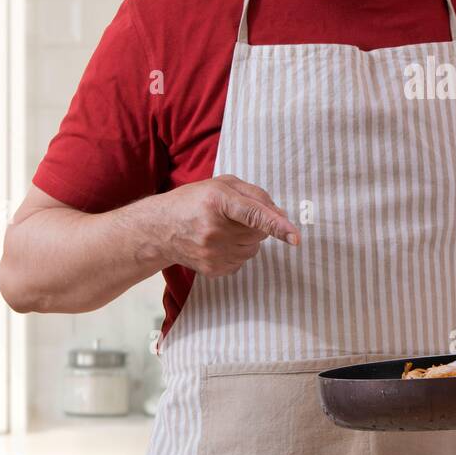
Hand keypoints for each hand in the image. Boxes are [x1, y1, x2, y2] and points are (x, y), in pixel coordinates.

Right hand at [153, 175, 298, 276]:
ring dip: (248, 238)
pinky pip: (243, 261)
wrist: (161, 229)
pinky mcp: (213, 270)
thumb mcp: (222, 184)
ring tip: (223, 228)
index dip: (276, 225)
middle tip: (235, 216)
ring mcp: (212, 253)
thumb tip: (282, 215)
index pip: (252, 214)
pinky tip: (219, 242)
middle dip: (257, 224)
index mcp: (216, 200)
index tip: (294, 237)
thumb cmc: (195, 201)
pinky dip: (238, 251)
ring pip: (254, 247)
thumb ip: (256, 195)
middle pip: (259, 231)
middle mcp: (213, 229)